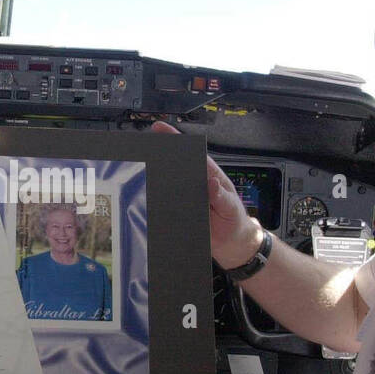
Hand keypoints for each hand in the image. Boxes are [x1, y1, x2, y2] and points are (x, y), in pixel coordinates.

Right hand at [150, 121, 261, 268]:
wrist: (232, 245)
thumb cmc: (235, 221)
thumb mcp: (231, 208)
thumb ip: (221, 197)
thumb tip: (212, 182)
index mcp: (210, 176)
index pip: (192, 154)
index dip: (175, 139)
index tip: (160, 128)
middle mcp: (196, 184)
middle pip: (176, 165)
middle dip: (160, 154)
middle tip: (142, 147)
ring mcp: (188, 197)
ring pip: (169, 183)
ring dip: (156, 176)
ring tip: (140, 168)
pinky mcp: (182, 211)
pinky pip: (167, 202)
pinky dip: (157, 197)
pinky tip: (146, 194)